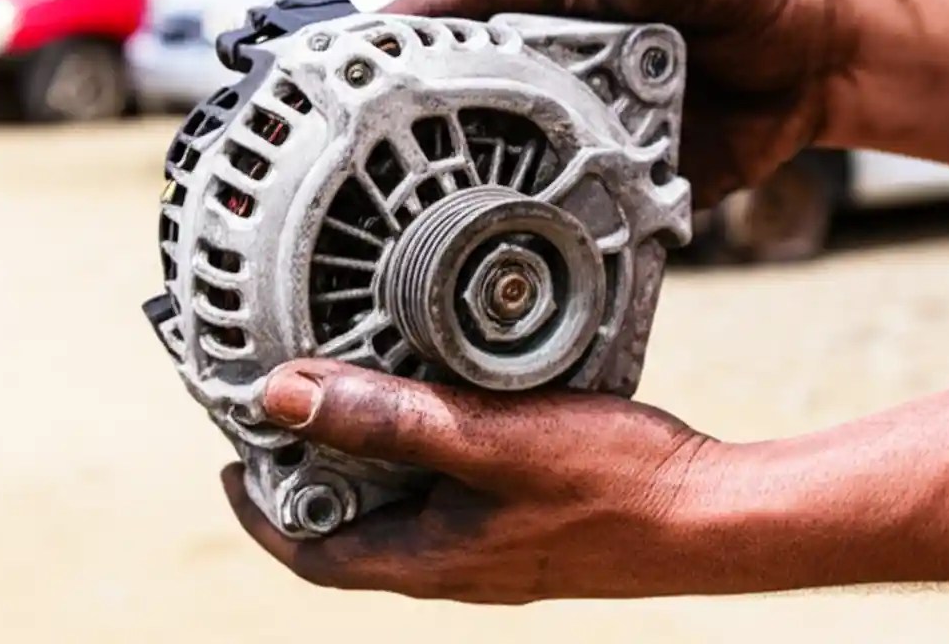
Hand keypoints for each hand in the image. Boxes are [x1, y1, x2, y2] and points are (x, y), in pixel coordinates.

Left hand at [221, 359, 723, 602]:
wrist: (713, 516)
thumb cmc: (614, 485)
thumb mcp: (488, 440)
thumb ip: (388, 420)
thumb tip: (286, 396)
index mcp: (427, 557)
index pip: (309, 551)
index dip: (260, 508)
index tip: (235, 456)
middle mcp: (451, 560)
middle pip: (350, 523)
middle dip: (311, 469)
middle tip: (294, 404)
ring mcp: (489, 544)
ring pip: (400, 501)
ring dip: (369, 451)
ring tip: (359, 388)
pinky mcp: (523, 520)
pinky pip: (449, 487)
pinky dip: (425, 447)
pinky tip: (444, 399)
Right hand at [382, 0, 861, 207]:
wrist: (817, 67)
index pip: (468, 3)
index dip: (406, 25)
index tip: (350, 54)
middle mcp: (557, 61)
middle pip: (463, 83)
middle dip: (407, 112)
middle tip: (354, 145)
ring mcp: (575, 118)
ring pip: (501, 148)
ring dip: (460, 177)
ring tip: (404, 211)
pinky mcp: (604, 169)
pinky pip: (556, 197)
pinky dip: (526, 223)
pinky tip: (492, 250)